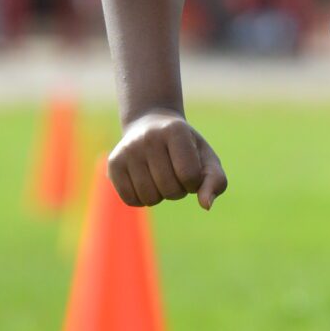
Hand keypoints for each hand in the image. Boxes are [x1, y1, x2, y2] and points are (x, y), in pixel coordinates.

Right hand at [108, 110, 227, 209]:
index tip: (191, 170)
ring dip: (160, 196)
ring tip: (160, 177)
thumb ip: (215, 181)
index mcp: (175, 130)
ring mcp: (128, 150)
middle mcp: (148, 137)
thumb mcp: (207, 159)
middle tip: (174, 173)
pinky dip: (142, 200)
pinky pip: (130, 200)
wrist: (150, 124)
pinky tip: (145, 182)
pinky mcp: (114, 163)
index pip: (189, 176)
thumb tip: (206, 206)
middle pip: (170, 190)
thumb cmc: (186, 148)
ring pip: (150, 198)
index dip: (194, 182)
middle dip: (178, 190)